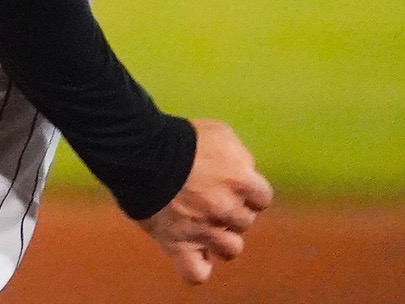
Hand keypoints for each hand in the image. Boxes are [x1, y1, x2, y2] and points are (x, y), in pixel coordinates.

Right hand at [138, 119, 273, 284]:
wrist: (141, 151)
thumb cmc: (179, 137)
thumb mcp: (219, 134)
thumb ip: (240, 156)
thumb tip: (246, 172)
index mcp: (241, 180)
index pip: (263, 198)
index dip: (249, 193)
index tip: (233, 186)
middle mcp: (227, 208)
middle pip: (245, 222)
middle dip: (232, 211)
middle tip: (209, 198)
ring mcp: (204, 230)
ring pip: (231, 250)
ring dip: (221, 238)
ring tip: (203, 225)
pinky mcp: (178, 244)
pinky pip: (196, 272)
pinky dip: (197, 266)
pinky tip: (193, 252)